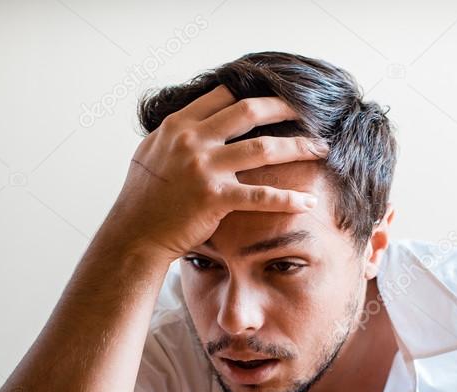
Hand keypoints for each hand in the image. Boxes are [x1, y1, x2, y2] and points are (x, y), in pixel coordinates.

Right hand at [105, 84, 328, 258]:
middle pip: (249, 110)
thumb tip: (199, 120)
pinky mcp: (214, 198)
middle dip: (284, 108)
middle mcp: (192, 140)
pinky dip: (288, 199)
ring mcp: (204, 168)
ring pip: (263, 148)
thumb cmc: (144, 196)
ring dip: (298, 146)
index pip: (224, 95)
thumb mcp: (153, 151)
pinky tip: (309, 202)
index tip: (278, 97)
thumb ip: (178, 134)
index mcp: (179, 125)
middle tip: (309, 111)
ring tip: (321, 148)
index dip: (254, 92)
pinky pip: (261, 196)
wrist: (135, 233)